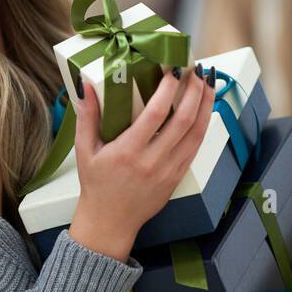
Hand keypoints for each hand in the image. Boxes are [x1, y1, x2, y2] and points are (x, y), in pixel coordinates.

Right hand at [67, 66, 215, 261]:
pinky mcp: (177, 177)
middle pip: (183, 121)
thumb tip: (87, 85)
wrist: (110, 221)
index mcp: (127, 152)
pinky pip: (196, 147)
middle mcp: (152, 161)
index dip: (168, 90)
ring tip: (208, 83)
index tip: (173, 70)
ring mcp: (168, 170)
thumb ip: (87, 116)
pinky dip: (203, 125)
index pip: (155, 115)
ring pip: (196, 133)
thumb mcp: (84, 150)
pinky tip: (204, 109)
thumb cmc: (96, 184)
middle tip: (196, 70)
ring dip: (206, 106)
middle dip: (194, 92)